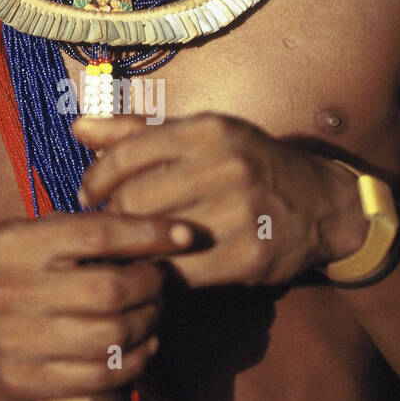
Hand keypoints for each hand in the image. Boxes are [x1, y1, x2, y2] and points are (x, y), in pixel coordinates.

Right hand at [0, 212, 191, 400]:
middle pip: (110, 289)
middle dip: (151, 286)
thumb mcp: (24, 235)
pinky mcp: (21, 381)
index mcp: (14, 243)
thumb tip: (150, 226)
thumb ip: (75, 230)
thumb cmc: (4, 272)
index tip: (186, 235)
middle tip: (160, 282)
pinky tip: (141, 348)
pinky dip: (134, 362)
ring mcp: (13, 339)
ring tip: (152, 314)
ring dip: (148, 325)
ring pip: (110, 336)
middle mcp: (10, 289)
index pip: (95, 233)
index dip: (149, 233)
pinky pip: (98, 376)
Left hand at [74, 112, 366, 289]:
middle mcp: (226, 165)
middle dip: (114, 217)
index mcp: (206, 130)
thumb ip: (134, 132)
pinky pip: (187, 272)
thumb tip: (77, 126)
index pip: (127, 153)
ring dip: (137, 249)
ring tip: (130, 249)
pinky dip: (165, 275)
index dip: (96, 179)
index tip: (86, 196)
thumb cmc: (244, 163)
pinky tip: (161, 269)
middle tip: (110, 227)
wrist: (322, 202)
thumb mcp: (197, 136)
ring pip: (158, 237)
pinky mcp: (253, 255)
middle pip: (136, 199)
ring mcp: (243, 211)